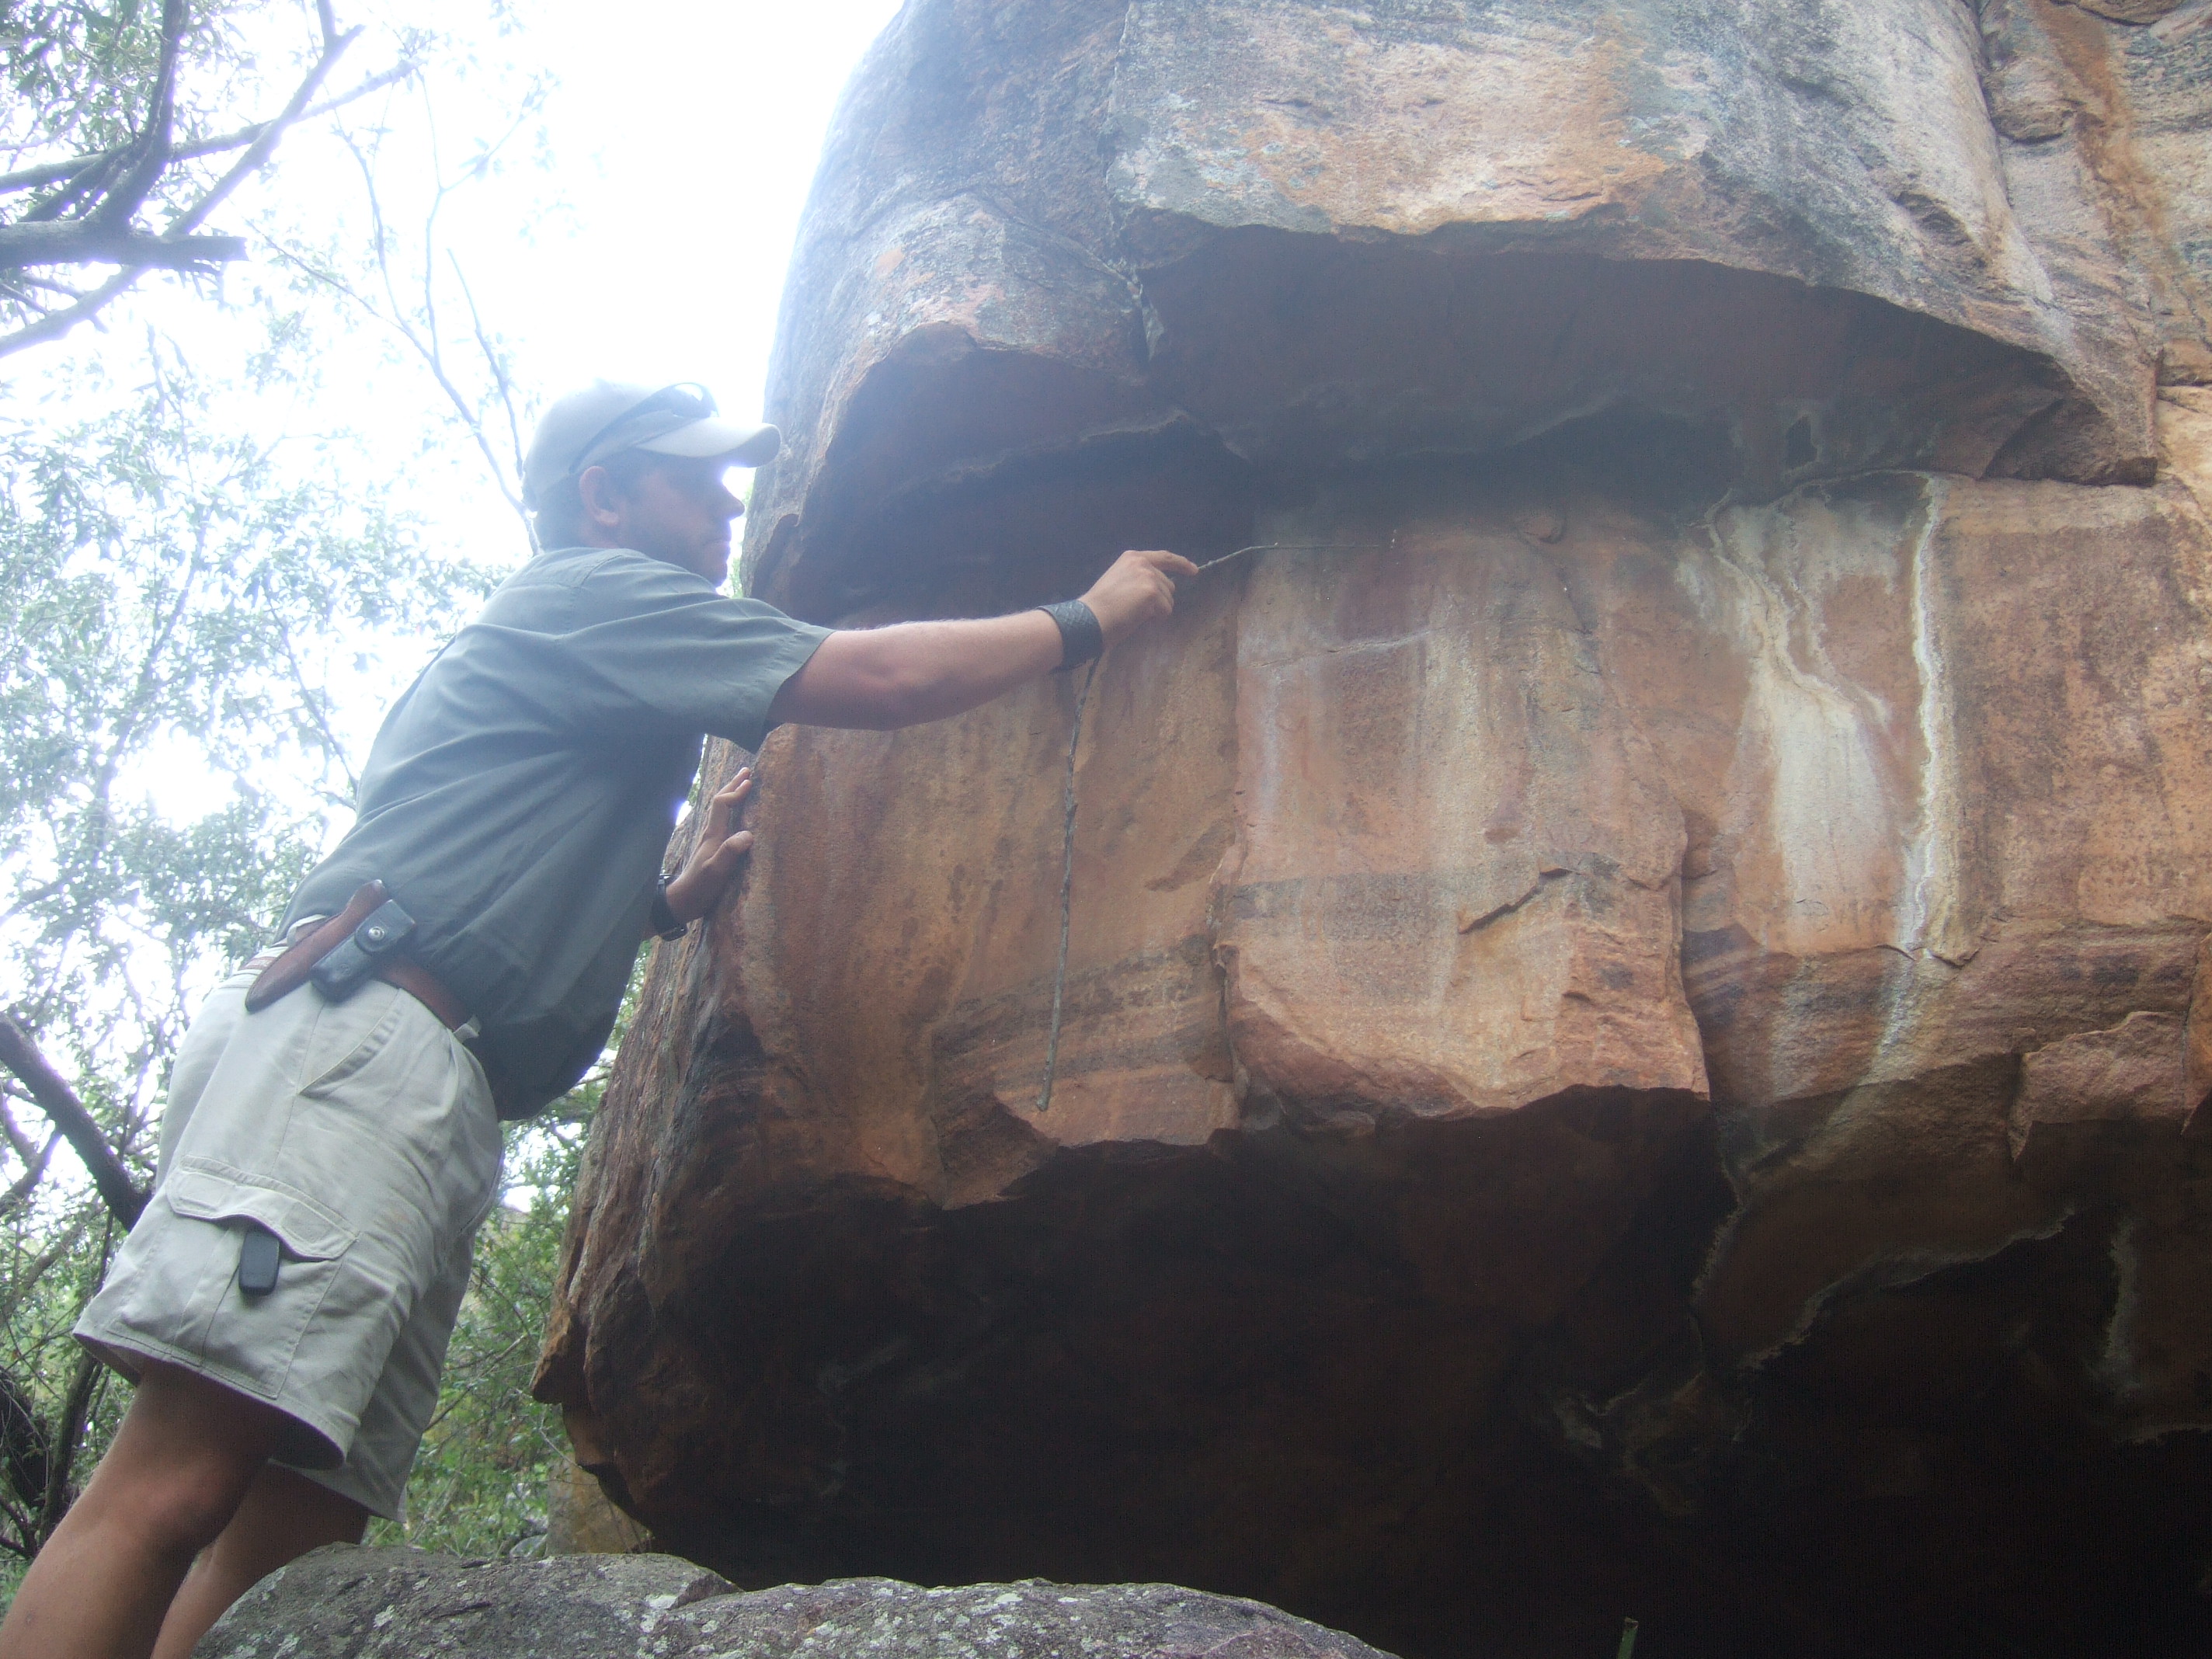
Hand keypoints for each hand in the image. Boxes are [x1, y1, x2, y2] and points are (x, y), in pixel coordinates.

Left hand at [662, 768, 755, 925]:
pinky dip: (734, 814)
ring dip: (733, 797)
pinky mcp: (715, 851)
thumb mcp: (716, 871)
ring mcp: (712, 842)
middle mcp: (712, 834)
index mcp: (713, 834)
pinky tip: (740, 819)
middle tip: (747, 772)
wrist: (683, 902)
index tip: (750, 782)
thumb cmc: (699, 887)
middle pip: (720, 803)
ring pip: (722, 813)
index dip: (735, 791)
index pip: (722, 804)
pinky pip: (726, 824)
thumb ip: (730, 852)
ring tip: (745, 787)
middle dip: (733, 785)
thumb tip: (749, 834)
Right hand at [1079, 548, 1198, 645]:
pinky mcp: (1152, 592)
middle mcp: (1142, 563)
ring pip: (1169, 600)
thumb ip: (1139, 578)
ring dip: (1156, 611)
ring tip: (1133, 612)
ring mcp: (1149, 576)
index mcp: (1132, 557)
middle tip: (1135, 609)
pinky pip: (1166, 611)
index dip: (1181, 564)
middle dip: (1159, 600)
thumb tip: (1162, 590)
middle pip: (1169, 585)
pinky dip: (1155, 619)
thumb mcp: (1120, 580)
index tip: (1194, 570)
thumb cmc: (1101, 606)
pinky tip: (1137, 617)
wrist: (1090, 618)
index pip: (1164, 557)